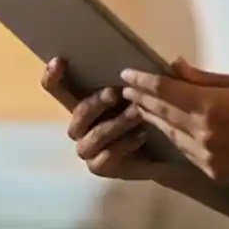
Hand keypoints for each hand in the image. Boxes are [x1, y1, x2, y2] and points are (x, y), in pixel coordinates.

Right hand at [41, 58, 177, 181]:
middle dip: (95, 102)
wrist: (170, 152)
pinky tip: (141, 136)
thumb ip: (164, 78)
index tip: (60, 61)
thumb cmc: (155, 115)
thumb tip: (176, 62)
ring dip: (114, 124)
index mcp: (85, 101)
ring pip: (91, 137)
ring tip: (137, 114)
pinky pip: (104, 158)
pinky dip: (123, 145)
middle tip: (115, 93)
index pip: (57, 88)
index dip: (53, 76)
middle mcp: (81, 125)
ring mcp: (88, 147)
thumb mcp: (158, 93)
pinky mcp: (100, 167)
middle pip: (75, 112)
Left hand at [119, 59, 228, 182]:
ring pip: (171, 135)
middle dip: (143, 100)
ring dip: (156, 120)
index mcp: (210, 107)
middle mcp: (203, 134)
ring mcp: (208, 157)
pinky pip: (187, 152)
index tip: (126, 74)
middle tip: (127, 89)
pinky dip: (176, 138)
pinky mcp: (214, 172)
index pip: (164, 92)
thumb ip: (204, 78)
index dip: (142, 82)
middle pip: (162, 114)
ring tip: (143, 107)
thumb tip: (173, 66)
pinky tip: (171, 128)